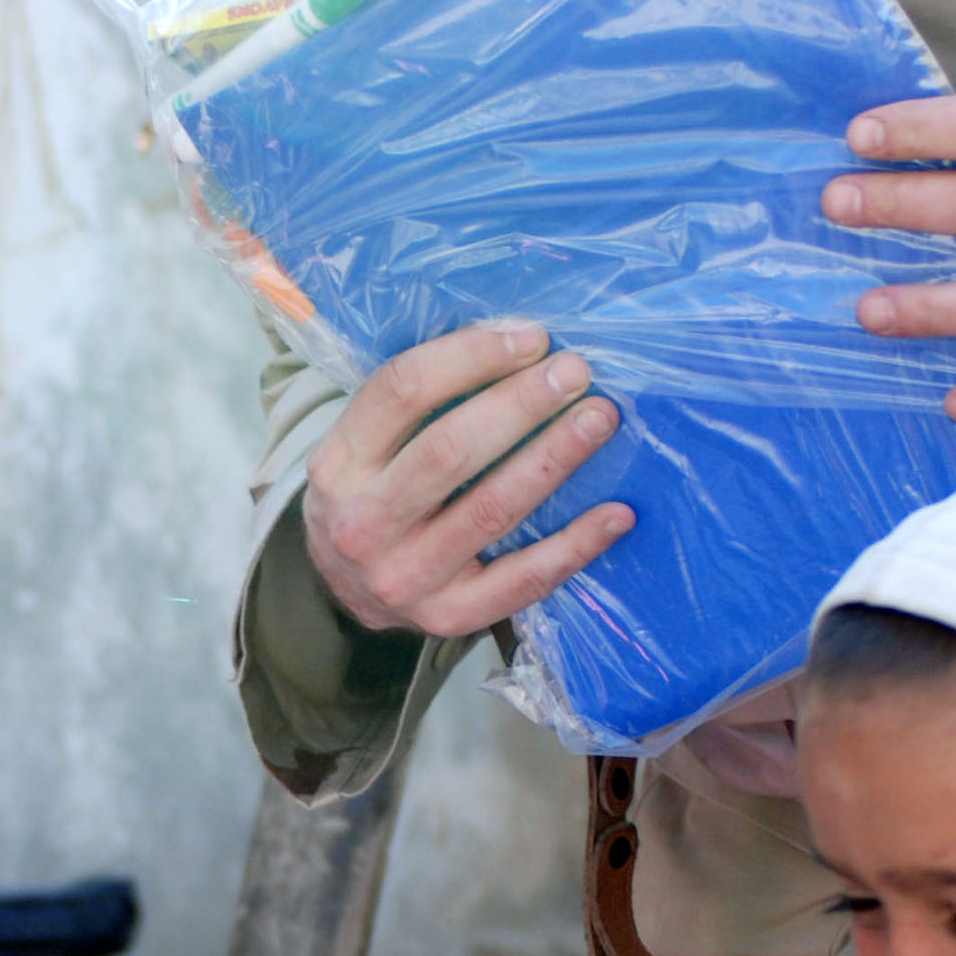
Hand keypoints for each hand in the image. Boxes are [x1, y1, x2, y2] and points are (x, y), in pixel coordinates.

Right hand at [303, 320, 630, 638]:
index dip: (471, 357)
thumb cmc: (371, 495)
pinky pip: (523, 581)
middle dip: (521, 404)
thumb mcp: (363, 444)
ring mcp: (405, 577)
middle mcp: (363, 524)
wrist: (343, 590)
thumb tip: (515, 340)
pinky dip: (575, 545)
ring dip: (554, 458)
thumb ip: (419, 400)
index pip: (402, 392)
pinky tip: (617, 513)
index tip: (531, 339)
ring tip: (599, 418)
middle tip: (574, 372)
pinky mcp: (448, 617)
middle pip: (448, 450)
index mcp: (338, 464)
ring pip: (491, 509)